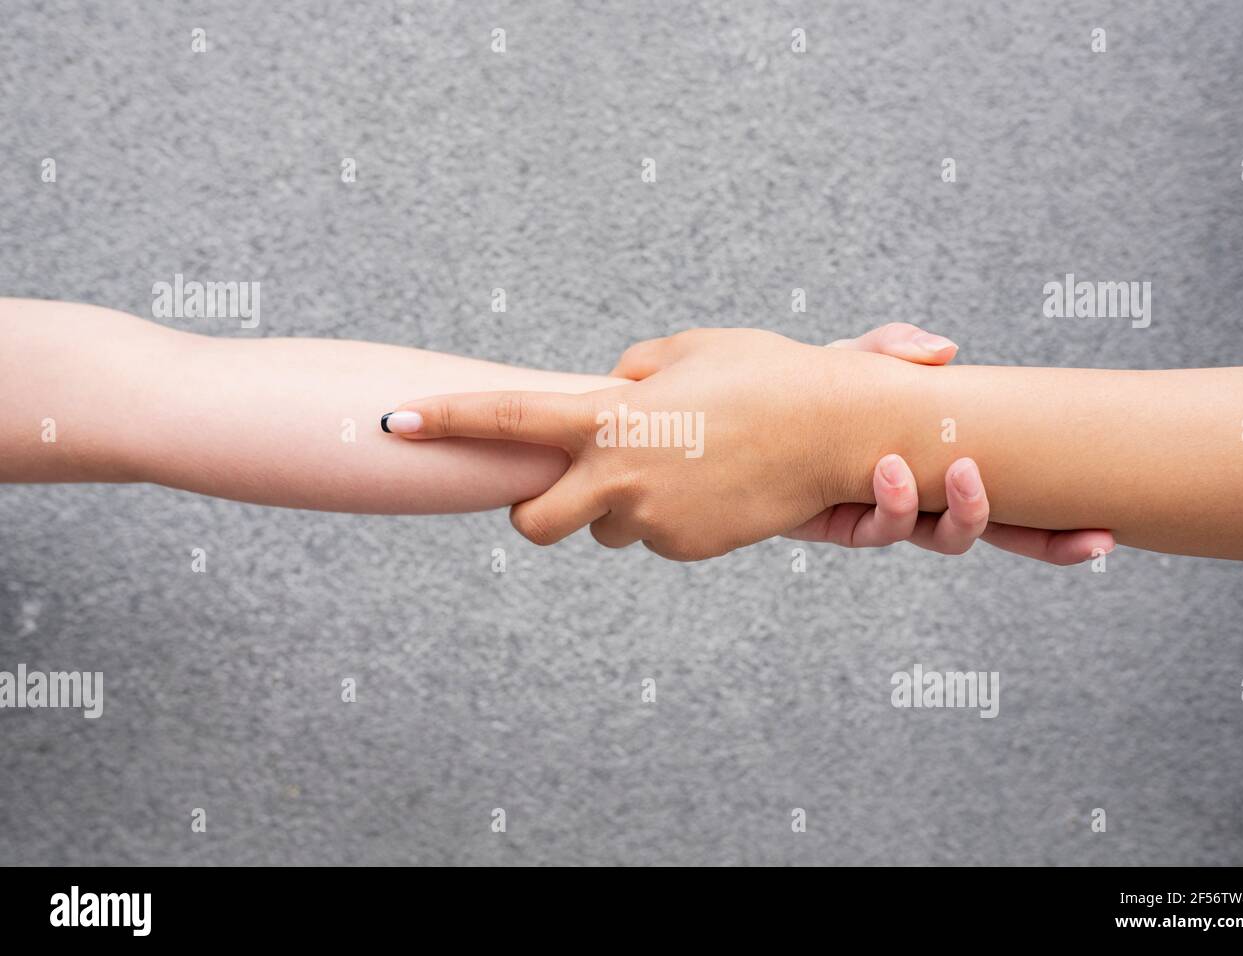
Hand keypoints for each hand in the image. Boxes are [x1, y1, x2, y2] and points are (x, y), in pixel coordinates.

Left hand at [383, 328, 893, 559]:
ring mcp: (652, 520)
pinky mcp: (687, 547)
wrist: (836, 431)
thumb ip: (632, 371)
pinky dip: (670, 519)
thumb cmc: (764, 376)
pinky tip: (713, 489)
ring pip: (606, 531)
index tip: (396, 422)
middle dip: (536, 516)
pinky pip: (656, 538)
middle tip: (564, 493)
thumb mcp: (690, 349)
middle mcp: (619, 475)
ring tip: (682, 470)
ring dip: (621, 509)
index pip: (509, 418)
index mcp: (609, 416)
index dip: (447, 420)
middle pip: (534, 526)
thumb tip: (609, 388)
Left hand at [794, 323, 1115, 564]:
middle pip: (1000, 533)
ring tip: (961, 471)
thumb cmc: (807, 395)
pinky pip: (878, 531)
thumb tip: (947, 350)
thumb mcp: (853, 363)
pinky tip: (887, 469)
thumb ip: (892, 351)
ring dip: (965, 512)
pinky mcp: (843, 524)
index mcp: (945, 461)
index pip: (1016, 496)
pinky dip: (891, 505)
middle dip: (1046, 543)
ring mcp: (887, 515)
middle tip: (1085, 535)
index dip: (1059, 525)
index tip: (1108, 535)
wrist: (741, 423)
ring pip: (945, 539)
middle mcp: (925, 496)